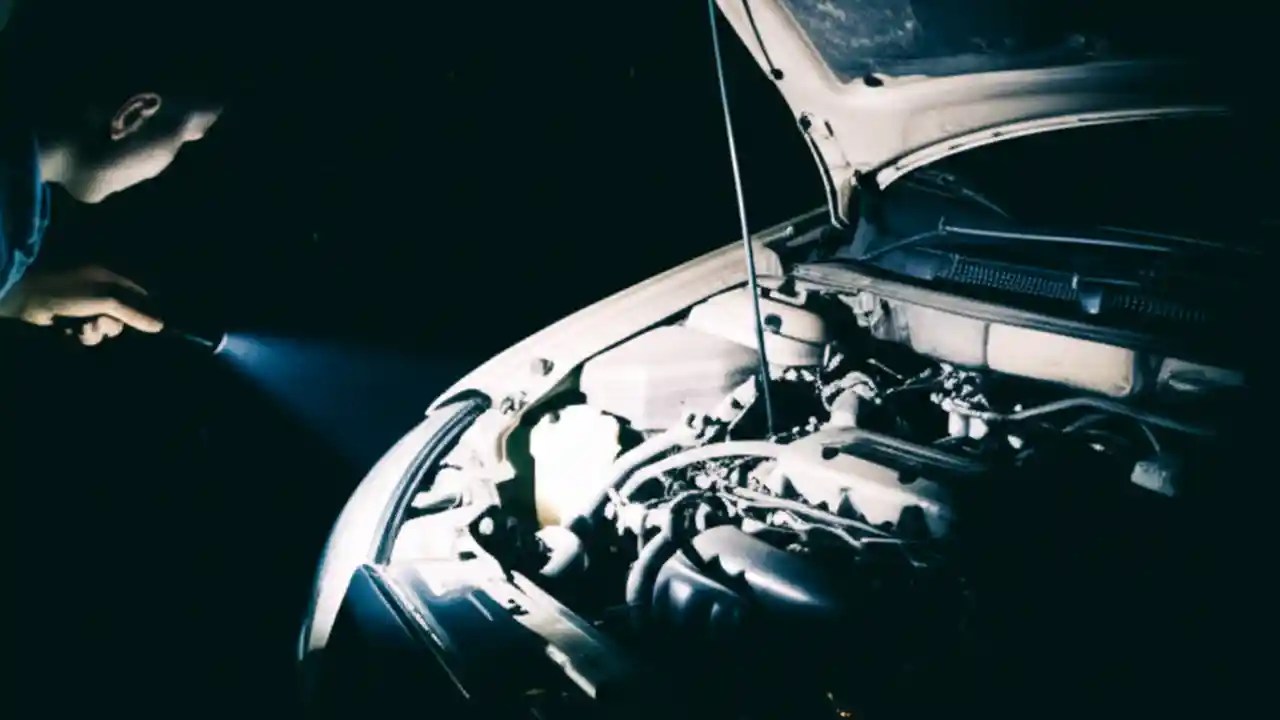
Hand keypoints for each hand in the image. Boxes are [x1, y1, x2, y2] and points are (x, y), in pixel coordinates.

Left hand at [0, 266, 163, 344]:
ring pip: (106, 329)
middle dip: (112, 324)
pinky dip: (80, 337)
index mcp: (110, 278)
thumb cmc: (67, 292)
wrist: (25, 300)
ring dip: (94, 333)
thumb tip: (161, 326)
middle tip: (97, 322)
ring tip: (78, 328)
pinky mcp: (72, 322)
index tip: (148, 327)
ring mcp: (85, 307)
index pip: (139, 296)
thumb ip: (133, 312)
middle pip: (123, 317)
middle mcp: (100, 291)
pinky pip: (88, 335)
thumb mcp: (105, 299)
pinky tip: (68, 332)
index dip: (143, 312)